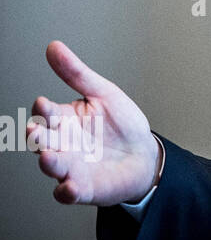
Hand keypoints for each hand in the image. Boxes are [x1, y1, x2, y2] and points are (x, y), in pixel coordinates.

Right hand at [28, 41, 160, 205]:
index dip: (44, 109)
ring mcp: (70, 167)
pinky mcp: (83, 188)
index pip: (47, 113)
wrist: (144, 155)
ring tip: (49, 157)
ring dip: (48, 162)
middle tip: (36, 131)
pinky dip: (66, 191)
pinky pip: (69, 192)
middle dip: (37, 137)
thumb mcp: (103, 93)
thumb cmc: (121, 125)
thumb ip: (76, 74)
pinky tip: (68, 187)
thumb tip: (53, 46)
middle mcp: (62, 144)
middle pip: (43, 140)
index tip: (43, 102)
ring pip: (52, 166)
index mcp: (64, 120)